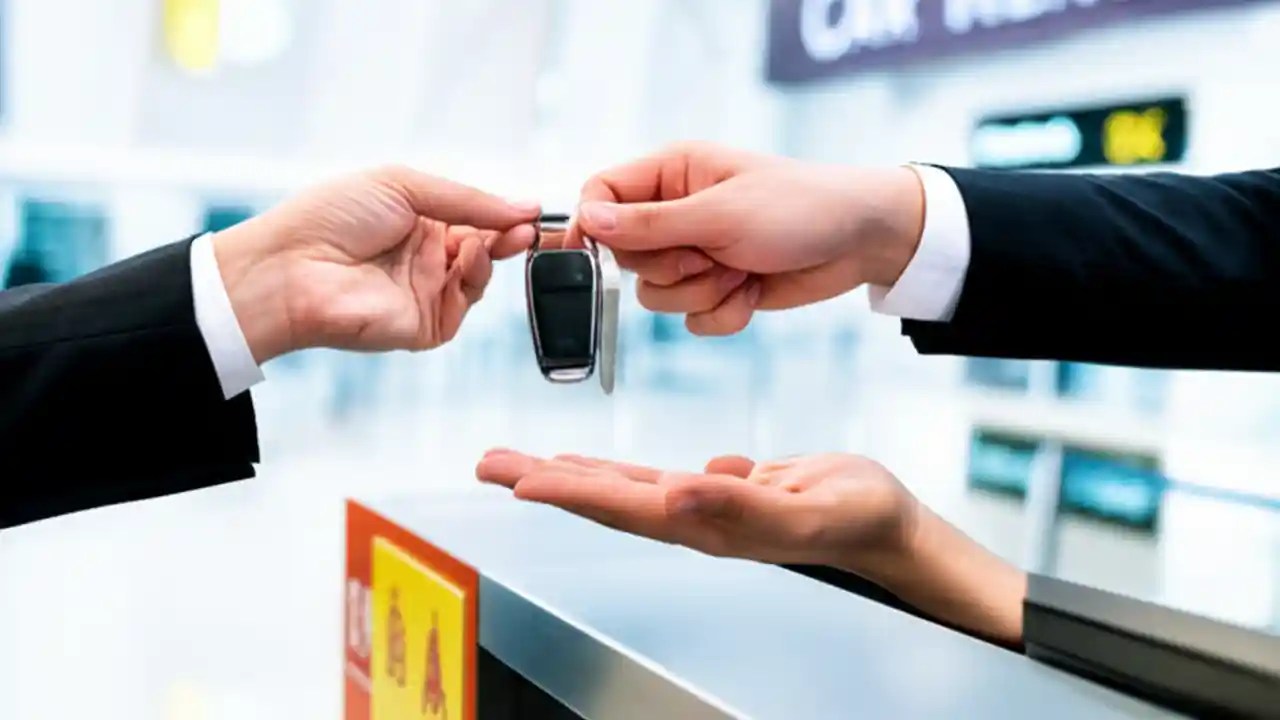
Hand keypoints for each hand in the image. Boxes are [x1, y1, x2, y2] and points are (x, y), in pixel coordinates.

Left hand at [212, 165, 539, 361]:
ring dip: (494, 255)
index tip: (531, 209)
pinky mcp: (423, 325)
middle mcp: (422, 258)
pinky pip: (464, 305)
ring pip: (479, 277)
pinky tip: (469, 260)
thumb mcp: (403, 184)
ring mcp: (424, 293)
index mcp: (415, 221)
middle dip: (509, 236)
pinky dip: (475, 281)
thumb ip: (466, 198)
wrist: (290, 268)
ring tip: (499, 239)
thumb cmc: (330, 218)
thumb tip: (521, 206)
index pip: (473, 218)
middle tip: (529, 227)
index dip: (502, 214)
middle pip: (484, 249)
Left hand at [476, 448, 1026, 646]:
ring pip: (615, 489)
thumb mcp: (804, 508)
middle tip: (489, 463)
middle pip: (601, 499)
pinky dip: (607, 471)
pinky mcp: (712, 490)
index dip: (567, 493)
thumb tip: (680, 493)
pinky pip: (643, 479)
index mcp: (703, 524)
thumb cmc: (854, 517)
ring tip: (514, 463)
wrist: (881, 523)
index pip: (620, 506)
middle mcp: (690, 519)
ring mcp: (697, 507)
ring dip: (563, 475)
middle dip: (541, 481)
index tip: (518, 480)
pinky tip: (587, 464)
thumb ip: (741, 506)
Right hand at [571, 142, 923, 334]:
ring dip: (700, 292)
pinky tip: (752, 289)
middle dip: (670, 267)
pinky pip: (691, 319)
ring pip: (656, 294)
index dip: (592, 225)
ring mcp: (697, 252)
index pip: (602, 193)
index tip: (592, 254)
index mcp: (672, 173)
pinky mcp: (717, 287)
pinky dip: (723, 313)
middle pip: (627, 256)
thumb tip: (589, 219)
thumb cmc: (800, 208)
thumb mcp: (719, 214)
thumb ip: (650, 223)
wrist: (860, 242)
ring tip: (740, 270)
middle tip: (709, 253)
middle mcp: (678, 212)